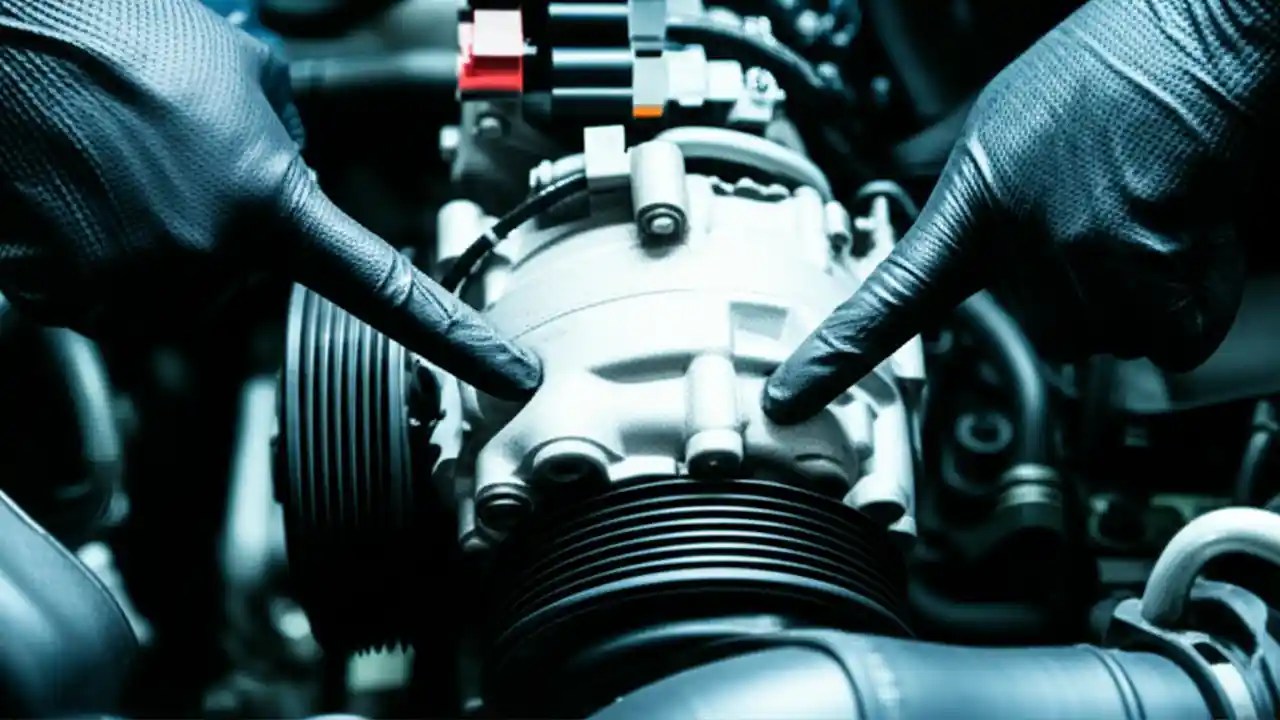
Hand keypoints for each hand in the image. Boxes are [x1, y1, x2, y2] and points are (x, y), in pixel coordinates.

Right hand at [0, 0, 539, 400]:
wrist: (2, 39)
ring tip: (117, 164)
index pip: (389, 290)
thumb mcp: (243, 73)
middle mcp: (210, 263)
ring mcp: (133, 289)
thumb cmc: (114, 35)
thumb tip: (286, 166)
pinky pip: (106, 293)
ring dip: (159, 236)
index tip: (511, 378)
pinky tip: (82, 193)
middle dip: (226, 222)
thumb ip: (285, 138)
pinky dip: (98, 252)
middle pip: (248, 273)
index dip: (458, 340)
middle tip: (176, 156)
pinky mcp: (65, 300)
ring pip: (177, 285)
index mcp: (272, 205)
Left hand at [764, 0, 1278, 423]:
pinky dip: (1188, 305)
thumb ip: (946, 156)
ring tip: (1144, 216)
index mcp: (971, 208)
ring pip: (1109, 336)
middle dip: (1080, 294)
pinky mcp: (1158, 277)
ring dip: (1137, 294)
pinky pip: (1171, 340)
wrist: (1197, 41)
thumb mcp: (996, 112)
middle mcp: (1022, 244)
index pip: (887, 300)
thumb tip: (901, 155)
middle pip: (1044, 334)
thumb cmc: (1105, 69)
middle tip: (1102, 222)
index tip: (789, 399)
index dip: (834, 357)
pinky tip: (1180, 239)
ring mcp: (1086, 263)